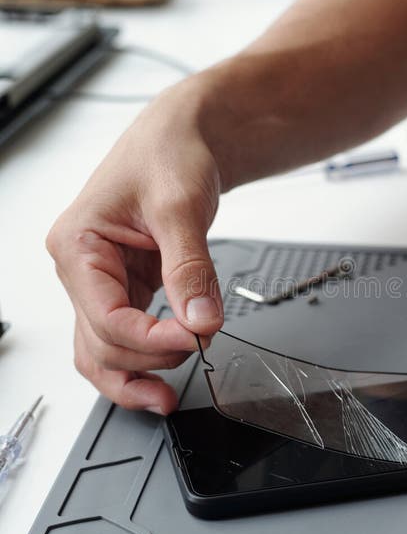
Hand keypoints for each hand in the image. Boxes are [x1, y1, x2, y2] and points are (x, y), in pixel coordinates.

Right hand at [46, 75, 224, 414]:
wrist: (183, 137)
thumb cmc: (169, 154)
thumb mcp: (182, 208)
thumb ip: (190, 270)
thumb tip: (202, 321)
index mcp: (77, 245)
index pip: (105, 317)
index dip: (151, 339)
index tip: (196, 337)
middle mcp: (79, 268)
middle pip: (101, 343)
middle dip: (150, 356)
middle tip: (199, 347)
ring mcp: (99, 282)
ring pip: (102, 350)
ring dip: (136, 375)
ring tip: (169, 396)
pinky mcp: (124, 287)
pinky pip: (123, 336)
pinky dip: (144, 357)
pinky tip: (167, 371)